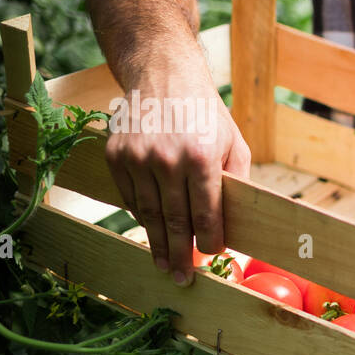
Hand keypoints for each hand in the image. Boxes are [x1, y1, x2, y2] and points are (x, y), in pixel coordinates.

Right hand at [104, 64, 250, 283]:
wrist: (163, 75)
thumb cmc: (206, 112)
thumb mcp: (234, 142)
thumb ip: (237, 181)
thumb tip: (234, 221)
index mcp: (201, 157)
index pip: (206, 212)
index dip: (209, 240)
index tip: (212, 257)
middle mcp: (166, 159)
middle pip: (174, 220)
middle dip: (180, 254)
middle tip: (183, 279)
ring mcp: (137, 158)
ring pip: (148, 214)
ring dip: (156, 244)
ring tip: (164, 265)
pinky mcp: (116, 155)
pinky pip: (130, 197)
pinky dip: (141, 215)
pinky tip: (151, 229)